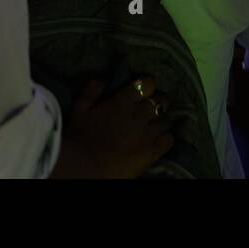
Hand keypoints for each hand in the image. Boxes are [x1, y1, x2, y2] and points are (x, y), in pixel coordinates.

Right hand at [52, 77, 174, 177]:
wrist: (86, 166)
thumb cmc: (79, 137)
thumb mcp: (79, 110)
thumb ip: (90, 92)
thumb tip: (100, 81)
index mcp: (124, 100)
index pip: (148, 83)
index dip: (147, 84)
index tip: (144, 88)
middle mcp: (141, 113)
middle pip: (161, 100)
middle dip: (157, 102)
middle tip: (149, 108)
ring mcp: (149, 132)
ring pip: (166, 120)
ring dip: (161, 120)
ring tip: (155, 125)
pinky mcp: (153, 151)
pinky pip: (169, 140)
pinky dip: (166, 138)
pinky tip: (159, 140)